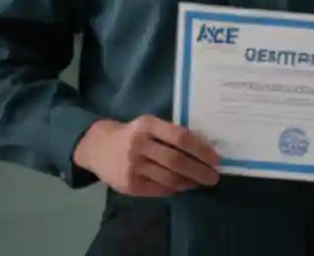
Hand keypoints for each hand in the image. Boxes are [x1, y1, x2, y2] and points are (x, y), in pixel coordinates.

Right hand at [73, 115, 220, 196]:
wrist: (97, 147)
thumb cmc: (132, 134)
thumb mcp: (149, 125)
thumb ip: (171, 133)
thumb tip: (204, 149)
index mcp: (147, 125)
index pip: (180, 137)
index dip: (201, 149)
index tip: (216, 159)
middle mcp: (139, 144)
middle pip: (176, 160)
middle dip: (199, 170)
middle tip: (214, 177)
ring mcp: (133, 166)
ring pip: (169, 178)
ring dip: (189, 182)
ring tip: (201, 183)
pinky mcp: (129, 184)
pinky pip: (158, 189)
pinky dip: (174, 188)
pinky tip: (183, 186)